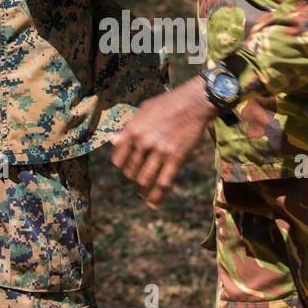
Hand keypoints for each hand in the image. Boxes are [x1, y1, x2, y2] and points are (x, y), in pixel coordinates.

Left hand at [111, 76, 216, 207]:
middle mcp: (143, 142)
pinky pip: (163, 182)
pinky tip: (153, 205)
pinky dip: (156, 196)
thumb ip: (128, 128)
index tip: (127, 168)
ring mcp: (159, 151)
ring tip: (143, 192)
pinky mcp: (175, 158)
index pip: (118, 159)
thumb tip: (113, 141)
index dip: (121, 167)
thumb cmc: (168, 103)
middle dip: (133, 177)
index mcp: (133, 130)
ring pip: (144, 179)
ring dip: (142, 188)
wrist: (194, 103)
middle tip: (138, 179)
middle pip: (130, 171)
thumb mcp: (143, 110)